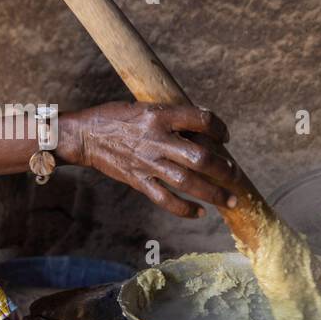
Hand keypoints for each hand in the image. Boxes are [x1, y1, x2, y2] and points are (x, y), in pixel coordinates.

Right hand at [57, 103, 238, 217]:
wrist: (85, 136)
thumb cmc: (116, 117)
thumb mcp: (145, 107)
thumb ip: (172, 118)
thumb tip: (202, 132)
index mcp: (160, 116)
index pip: (201, 120)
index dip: (220, 128)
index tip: (225, 136)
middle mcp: (156, 139)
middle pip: (200, 157)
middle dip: (224, 169)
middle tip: (235, 175)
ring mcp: (147, 163)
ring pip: (188, 182)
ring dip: (214, 193)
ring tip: (231, 200)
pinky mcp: (138, 180)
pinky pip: (165, 200)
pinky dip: (185, 209)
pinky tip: (200, 212)